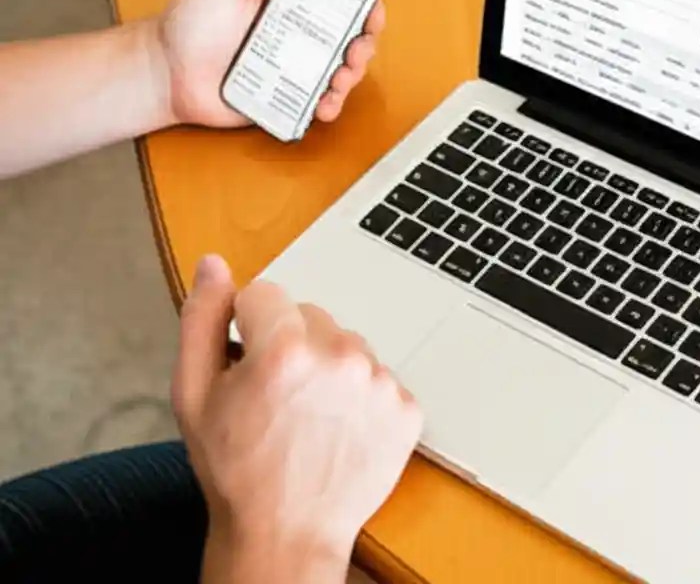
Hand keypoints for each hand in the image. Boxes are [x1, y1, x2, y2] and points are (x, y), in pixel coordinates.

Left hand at [156, 0, 387, 128]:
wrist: (165, 74)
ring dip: (351, 75)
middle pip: (349, 37)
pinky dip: (329, 105)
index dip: (364, 4)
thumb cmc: (188, 24)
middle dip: (364, 44)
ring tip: (339, 79)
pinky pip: (318, 103)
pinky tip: (324, 105)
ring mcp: (293, 68)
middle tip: (356, 49)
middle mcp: (296, 34)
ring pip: (340, 72)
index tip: (372, 8)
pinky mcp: (285, 98)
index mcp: (288, 3)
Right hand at [173, 255, 421, 583]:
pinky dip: (359, 396)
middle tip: (276, 397)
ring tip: (307, 415)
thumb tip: (214, 266)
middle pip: (310, 316)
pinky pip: (377, 377)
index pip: (265, 294)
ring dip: (328, 367)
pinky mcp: (407, 407)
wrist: (286, 534)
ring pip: (346, 344)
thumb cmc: (236, 470)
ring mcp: (380, 383)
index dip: (248, 327)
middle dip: (290, 344)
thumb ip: (202, 319)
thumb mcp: (193, 394)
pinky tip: (337, 428)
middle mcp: (340, 356)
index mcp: (284, 349)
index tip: (246, 364)